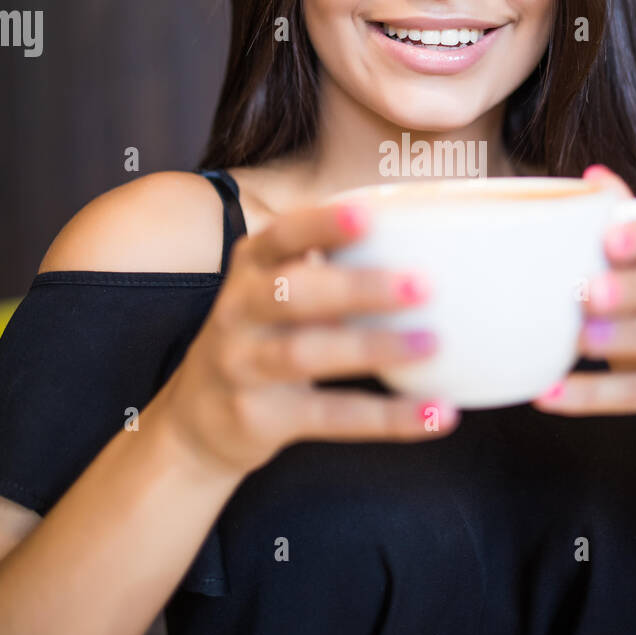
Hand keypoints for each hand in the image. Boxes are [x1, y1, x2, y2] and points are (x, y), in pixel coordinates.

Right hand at [152, 200, 458, 480]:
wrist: (198, 419)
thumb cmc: (265, 336)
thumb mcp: (278, 292)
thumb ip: (332, 268)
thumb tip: (432, 244)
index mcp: (251, 267)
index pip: (282, 236)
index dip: (322, 225)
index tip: (368, 215)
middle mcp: (238, 311)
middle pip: (293, 294)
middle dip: (357, 288)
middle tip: (422, 285)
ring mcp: (243, 366)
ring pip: (305, 354)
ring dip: (372, 348)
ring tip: (431, 343)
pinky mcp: (260, 419)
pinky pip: (330, 417)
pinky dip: (387, 418)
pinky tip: (437, 413)